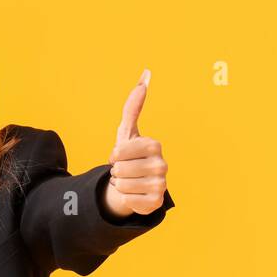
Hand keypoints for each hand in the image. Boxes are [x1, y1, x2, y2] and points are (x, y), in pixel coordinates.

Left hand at [104, 68, 167, 217]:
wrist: (134, 184)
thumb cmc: (129, 155)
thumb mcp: (127, 131)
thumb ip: (133, 106)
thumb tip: (147, 73)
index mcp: (155, 145)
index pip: (119, 151)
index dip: (113, 155)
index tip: (119, 156)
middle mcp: (162, 164)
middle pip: (120, 169)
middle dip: (116, 171)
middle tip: (125, 170)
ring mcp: (161, 185)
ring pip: (122, 185)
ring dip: (119, 184)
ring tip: (128, 181)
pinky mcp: (155, 203)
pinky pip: (127, 201)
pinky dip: (125, 198)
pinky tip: (133, 194)